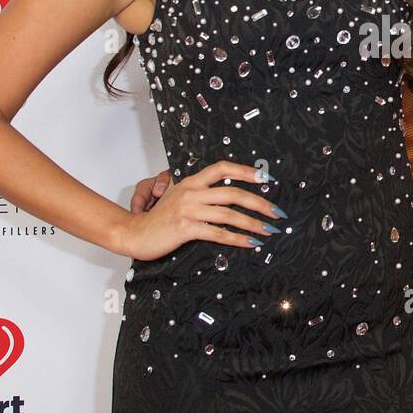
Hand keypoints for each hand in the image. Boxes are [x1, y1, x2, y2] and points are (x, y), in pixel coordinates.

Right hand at [118, 159, 284, 261]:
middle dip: (259, 202)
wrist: (135, 233)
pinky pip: (218, 233)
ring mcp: (188, 210)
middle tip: (276, 211)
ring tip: (268, 230)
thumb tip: (229, 198)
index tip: (266, 177)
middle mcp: (191, 192)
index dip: (246, 170)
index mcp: (191, 182)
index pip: (222, 168)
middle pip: (233, 193)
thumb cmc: (158, 219)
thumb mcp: (179, 198)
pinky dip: (237, 239)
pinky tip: (250, 243)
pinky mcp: (185, 228)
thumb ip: (200, 194)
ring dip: (253, 223)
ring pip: (229, 214)